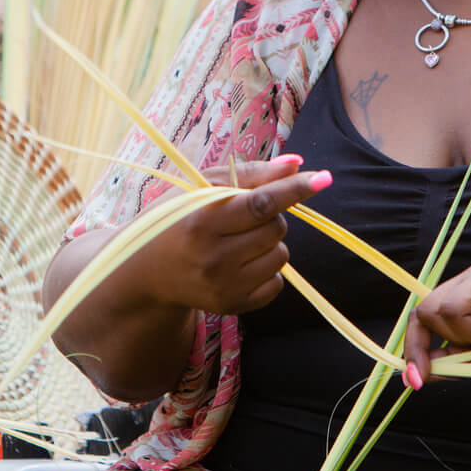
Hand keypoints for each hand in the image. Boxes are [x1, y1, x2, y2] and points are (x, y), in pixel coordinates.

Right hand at [134, 155, 331, 316]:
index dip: (294, 190)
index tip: (323, 179)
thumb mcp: (204, 187)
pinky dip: (268, 269)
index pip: (261, 204)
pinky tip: (241, 263)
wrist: (147, 270)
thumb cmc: (179, 217)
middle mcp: (213, 257)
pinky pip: (277, 283)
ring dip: (270, 243)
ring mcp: (223, 286)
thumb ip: (252, 174)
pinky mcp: (232, 307)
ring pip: (281, 255)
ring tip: (239, 240)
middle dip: (271, 216)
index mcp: (202, 220)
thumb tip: (297, 164)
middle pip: (276, 228)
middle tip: (243, 217)